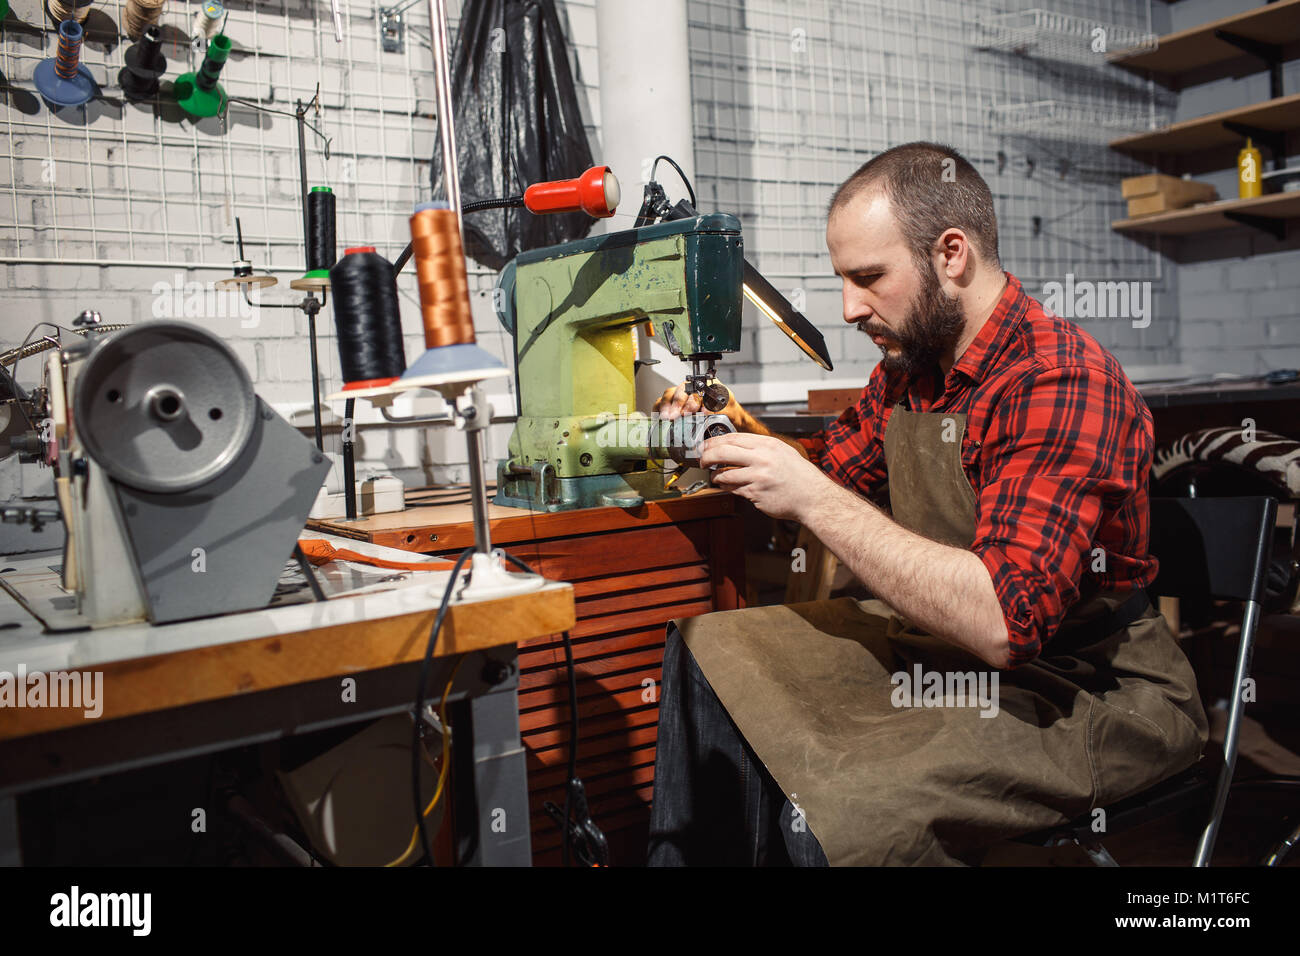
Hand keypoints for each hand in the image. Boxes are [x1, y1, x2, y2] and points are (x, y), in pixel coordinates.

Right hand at [654, 381, 747, 429]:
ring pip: (669, 395)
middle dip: (676, 404)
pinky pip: (662, 402)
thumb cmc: (729, 412)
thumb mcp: (728, 409)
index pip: (695, 388)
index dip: (690, 400)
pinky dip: (659, 408)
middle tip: (675, 416)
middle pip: (679, 390)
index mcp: (707, 385)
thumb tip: (705, 411)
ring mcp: (682, 395)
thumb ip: (718, 409)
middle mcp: (693, 388)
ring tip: (666, 418)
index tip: (690, 411)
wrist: (730, 420)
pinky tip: (659, 417)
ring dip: (666, 406)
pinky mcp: (675, 405)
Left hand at [700, 432, 830, 520]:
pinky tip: (728, 486)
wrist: (812, 497)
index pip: (732, 438)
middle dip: (707, 456)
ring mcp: (757, 477)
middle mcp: (762, 459)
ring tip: (716, 476)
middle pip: (723, 452)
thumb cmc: (799, 475)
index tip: (706, 445)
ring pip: (724, 474)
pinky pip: (733, 489)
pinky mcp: (755, 494)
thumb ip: (760, 447)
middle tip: (702, 459)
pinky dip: (727, 487)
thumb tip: (735, 446)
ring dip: (716, 476)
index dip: (714, 441)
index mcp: (767, 445)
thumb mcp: (782, 451)